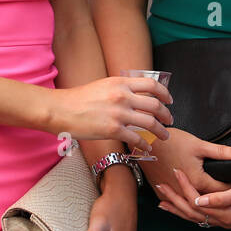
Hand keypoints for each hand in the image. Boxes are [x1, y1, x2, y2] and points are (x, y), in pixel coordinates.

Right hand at [56, 76, 172, 151]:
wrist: (61, 109)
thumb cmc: (78, 99)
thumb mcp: (103, 85)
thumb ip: (121, 88)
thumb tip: (137, 96)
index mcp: (121, 82)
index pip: (152, 85)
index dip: (165, 94)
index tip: (169, 101)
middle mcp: (123, 96)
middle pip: (155, 105)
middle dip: (167, 114)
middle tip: (170, 120)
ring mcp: (119, 113)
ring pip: (150, 123)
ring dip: (161, 131)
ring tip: (164, 136)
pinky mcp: (113, 130)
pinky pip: (137, 138)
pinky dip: (145, 145)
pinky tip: (146, 148)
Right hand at [139, 127, 230, 197]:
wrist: (144, 142)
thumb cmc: (171, 141)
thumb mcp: (198, 144)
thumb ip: (221, 152)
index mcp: (198, 181)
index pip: (221, 192)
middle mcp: (185, 191)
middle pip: (207, 203)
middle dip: (221, 201)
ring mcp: (172, 194)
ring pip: (191, 207)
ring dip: (204, 206)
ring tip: (216, 205)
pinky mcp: (161, 192)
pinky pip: (176, 204)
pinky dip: (186, 205)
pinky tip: (192, 205)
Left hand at [155, 167, 230, 228]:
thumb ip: (221, 197)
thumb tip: (198, 201)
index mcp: (226, 214)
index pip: (196, 203)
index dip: (183, 188)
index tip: (174, 171)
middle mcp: (224, 221)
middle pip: (192, 213)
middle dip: (174, 200)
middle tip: (159, 186)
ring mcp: (227, 220)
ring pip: (196, 217)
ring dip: (179, 209)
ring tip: (162, 201)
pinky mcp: (229, 216)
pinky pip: (204, 216)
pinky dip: (190, 211)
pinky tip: (183, 206)